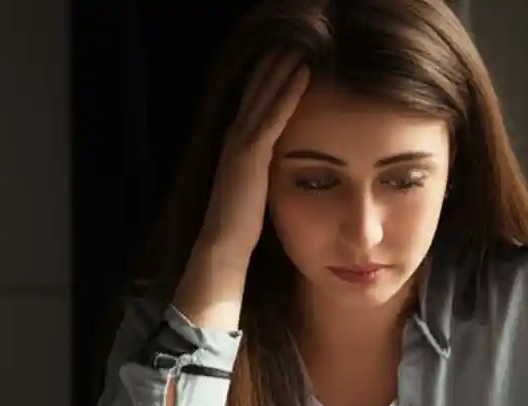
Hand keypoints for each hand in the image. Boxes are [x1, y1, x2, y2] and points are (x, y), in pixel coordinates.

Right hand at [198, 50, 309, 262]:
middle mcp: (234, 137)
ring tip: (299, 46)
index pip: (251, 103)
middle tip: (291, 40)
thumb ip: (261, 170)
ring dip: (281, 69)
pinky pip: (274, 115)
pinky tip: (303, 74)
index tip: (282, 57)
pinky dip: (289, 92)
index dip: (265, 79)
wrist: (223, 244)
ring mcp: (241, 144)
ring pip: (264, 96)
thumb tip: (276, 165)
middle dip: (272, 64)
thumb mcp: (252, 188)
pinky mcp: (252, 154)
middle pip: (255, 90)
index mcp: (234, 146)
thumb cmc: (240, 225)